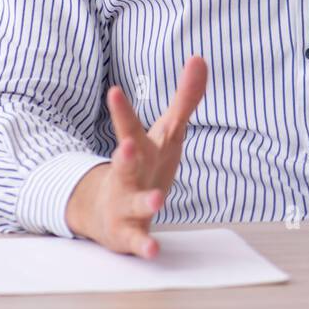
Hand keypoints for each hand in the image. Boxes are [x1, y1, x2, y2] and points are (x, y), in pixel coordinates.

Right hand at [66, 55, 207, 257]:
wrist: (108, 212)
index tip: (112, 91)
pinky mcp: (129, 231)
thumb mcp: (167, 130)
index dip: (122, 110)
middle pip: (126, 161)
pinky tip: (153, 250)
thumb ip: (185, 97)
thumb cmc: (145, 164)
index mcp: (139, 147)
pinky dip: (144, 244)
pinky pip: (137, 238)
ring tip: (158, 200)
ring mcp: (126, 201)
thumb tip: (200, 58)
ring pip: (134, 199)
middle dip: (125, 152)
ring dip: (145, 199)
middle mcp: (129, 172)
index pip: (131, 125)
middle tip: (124, 143)